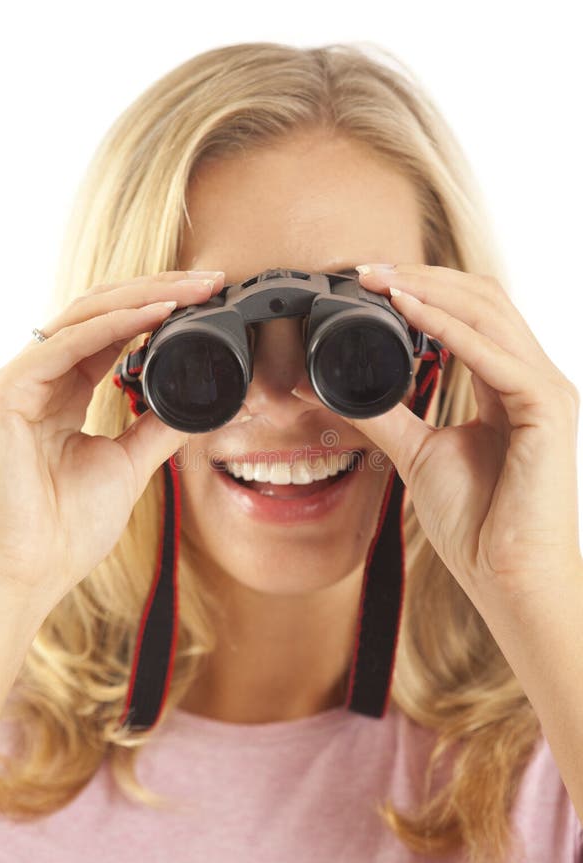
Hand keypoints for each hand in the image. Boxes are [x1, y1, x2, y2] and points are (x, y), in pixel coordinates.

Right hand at [0, 270, 223, 616]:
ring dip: (144, 296)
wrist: (25, 575)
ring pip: (84, 315)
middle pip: (101, 314)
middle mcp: (40, 380)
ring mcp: (21, 381)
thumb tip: (199, 405)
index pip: (112, 335)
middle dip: (158, 291)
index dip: (158, 313)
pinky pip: (68, 342)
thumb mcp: (126, 466)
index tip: (207, 304)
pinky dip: (115, 323)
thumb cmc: (61, 531)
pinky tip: (157, 311)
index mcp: (63, 394)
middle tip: (210, 281)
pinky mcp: (9, 391)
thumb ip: (156, 429)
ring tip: (194, 287)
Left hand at [350, 263, 581, 607]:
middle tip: (366, 270)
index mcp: (507, 386)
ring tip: (380, 280)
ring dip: (430, 290)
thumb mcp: (417, 452)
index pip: (471, 316)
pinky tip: (408, 311)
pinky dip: (447, 327)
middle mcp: (531, 379)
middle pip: (483, 300)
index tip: (370, 281)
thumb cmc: (476, 522)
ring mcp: (545, 389)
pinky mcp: (548, 408)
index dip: (422, 290)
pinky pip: (494, 354)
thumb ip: (383, 414)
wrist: (505, 575)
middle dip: (422, 277)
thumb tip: (331, 389)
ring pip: (490, 313)